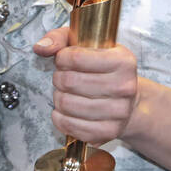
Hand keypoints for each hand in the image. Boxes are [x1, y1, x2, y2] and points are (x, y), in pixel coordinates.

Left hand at [34, 24, 139, 144]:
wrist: (129, 101)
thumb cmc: (102, 69)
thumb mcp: (87, 44)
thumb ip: (60, 38)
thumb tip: (41, 47)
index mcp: (123, 61)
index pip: (77, 58)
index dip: (62, 58)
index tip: (64, 60)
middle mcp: (125, 87)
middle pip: (69, 82)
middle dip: (59, 78)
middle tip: (64, 77)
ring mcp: (119, 112)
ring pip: (67, 104)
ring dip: (59, 97)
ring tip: (66, 93)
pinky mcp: (109, 132)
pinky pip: (70, 125)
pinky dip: (60, 117)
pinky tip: (65, 110)